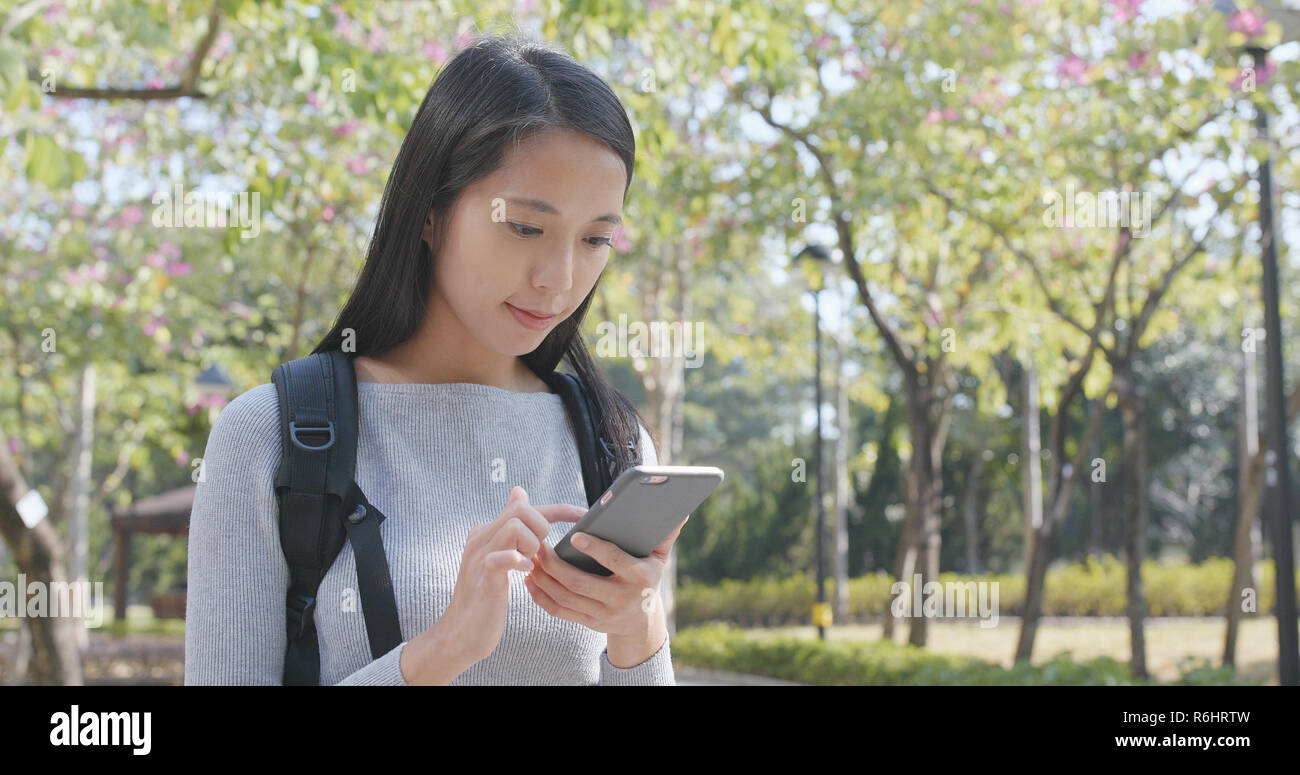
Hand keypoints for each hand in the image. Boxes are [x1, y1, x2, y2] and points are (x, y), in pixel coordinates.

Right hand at [431, 486, 586, 671]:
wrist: (462, 633)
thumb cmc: (487, 597)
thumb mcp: (501, 557)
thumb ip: (510, 529)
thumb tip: (519, 492)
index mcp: (487, 532)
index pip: (524, 506)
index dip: (557, 509)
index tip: (581, 516)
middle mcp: (481, 538)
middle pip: (521, 509)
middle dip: (542, 527)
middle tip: (540, 552)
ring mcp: (479, 556)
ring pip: (514, 527)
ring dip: (532, 544)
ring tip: (529, 563)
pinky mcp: (483, 578)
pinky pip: (503, 557)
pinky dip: (519, 561)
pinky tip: (524, 572)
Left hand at [524, 511, 688, 638]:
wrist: (642, 622)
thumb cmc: (648, 579)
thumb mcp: (660, 558)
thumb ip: (666, 534)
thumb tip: (680, 512)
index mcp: (639, 577)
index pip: (614, 561)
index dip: (594, 549)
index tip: (574, 536)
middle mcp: (620, 598)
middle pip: (580, 582)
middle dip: (555, 565)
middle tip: (537, 545)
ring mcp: (603, 614)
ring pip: (566, 598)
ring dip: (543, 579)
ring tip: (530, 559)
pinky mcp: (588, 623)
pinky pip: (560, 612)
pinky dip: (541, 597)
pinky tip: (530, 582)